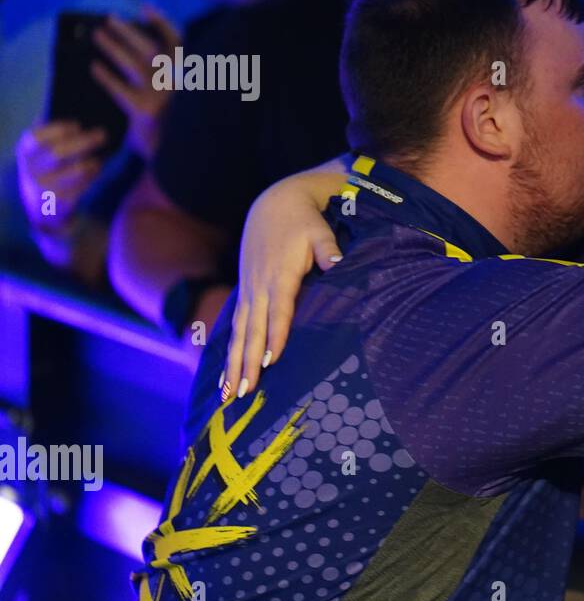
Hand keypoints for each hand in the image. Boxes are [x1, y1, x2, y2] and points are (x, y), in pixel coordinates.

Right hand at [16, 121, 106, 231]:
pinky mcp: (61, 200)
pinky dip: (93, 175)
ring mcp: (46, 186)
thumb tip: (71, 110)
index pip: (37, 138)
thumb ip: (50, 130)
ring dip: (92, 161)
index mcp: (26, 151)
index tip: (77, 125)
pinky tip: (96, 168)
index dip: (58, 129)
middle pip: (60, 153)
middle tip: (102, 134)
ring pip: (76, 170)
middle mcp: (32, 169)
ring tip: (99, 157)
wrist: (40, 201)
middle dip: (83, 142)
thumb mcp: (40, 148)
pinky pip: (83, 185)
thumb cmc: (46, 164)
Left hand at [90, 7, 181, 158]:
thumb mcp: (192, 101)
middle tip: (108, 19)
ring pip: (133, 63)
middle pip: (150, 47)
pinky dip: (106, 77)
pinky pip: (119, 87)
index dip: (162, 22)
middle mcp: (179, 82)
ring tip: (98, 36)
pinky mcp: (143, 110)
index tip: (145, 7)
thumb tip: (158, 59)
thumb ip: (180, 80)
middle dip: (128, 31)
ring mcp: (160, 95)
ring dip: (114, 46)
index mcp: (193, 76)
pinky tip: (95, 68)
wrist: (185, 160)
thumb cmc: (186, 129)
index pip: (178, 41)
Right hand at [221, 173, 344, 399]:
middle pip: (253, 331)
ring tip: (228, 395)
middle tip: (244, 392)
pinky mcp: (245, 294)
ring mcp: (249, 292)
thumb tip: (339, 262)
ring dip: (233, 365)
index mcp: (280, 275)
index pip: (278, 311)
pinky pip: (235, 328)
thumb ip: (328, 249)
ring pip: (239, 334)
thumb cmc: (304, 222)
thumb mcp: (319, 231)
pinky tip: (226, 376)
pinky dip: (229, 352)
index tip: (270, 361)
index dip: (275, 336)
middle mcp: (260, 287)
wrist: (274, 205)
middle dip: (248, 362)